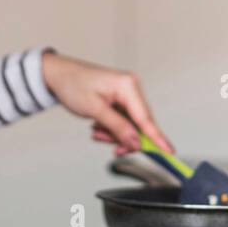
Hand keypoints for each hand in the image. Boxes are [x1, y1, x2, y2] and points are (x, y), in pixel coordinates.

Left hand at [40, 51, 174, 156]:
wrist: (57, 75)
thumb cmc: (73, 84)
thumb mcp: (94, 109)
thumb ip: (117, 127)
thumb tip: (135, 142)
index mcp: (128, 86)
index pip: (146, 118)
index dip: (158, 138)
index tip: (170, 151)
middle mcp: (131, 88)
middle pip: (139, 125)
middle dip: (124, 138)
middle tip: (111, 148)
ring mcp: (126, 94)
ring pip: (129, 126)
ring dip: (114, 134)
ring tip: (96, 132)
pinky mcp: (120, 99)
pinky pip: (122, 121)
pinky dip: (111, 128)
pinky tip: (98, 127)